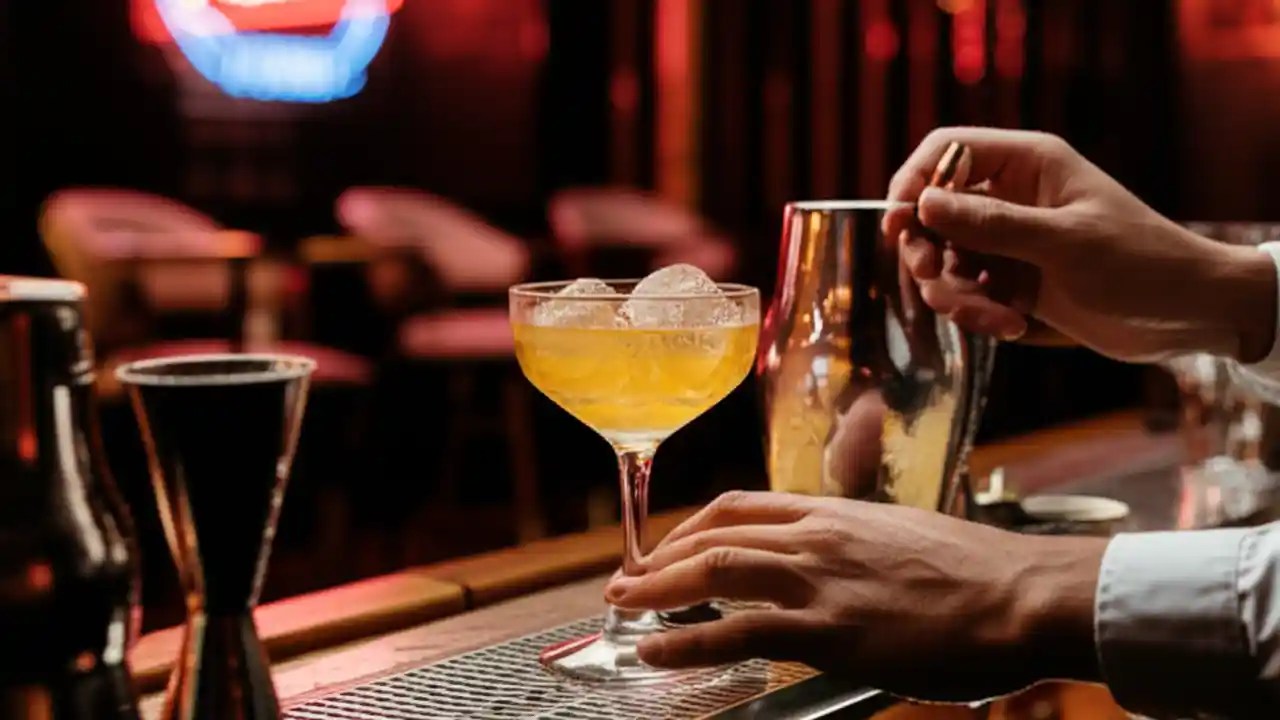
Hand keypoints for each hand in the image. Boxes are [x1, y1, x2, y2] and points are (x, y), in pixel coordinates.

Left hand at [605, 491, 1104, 701]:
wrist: (1023, 594)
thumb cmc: (978, 573)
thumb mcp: (905, 538)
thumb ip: (857, 547)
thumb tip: (836, 570)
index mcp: (834, 512)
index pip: (740, 507)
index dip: (691, 528)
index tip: (668, 548)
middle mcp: (817, 535)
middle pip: (714, 533)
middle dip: (660, 557)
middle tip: (627, 580)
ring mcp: (820, 579)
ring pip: (714, 571)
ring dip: (657, 589)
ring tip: (622, 607)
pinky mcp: (830, 630)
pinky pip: (739, 631)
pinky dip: (687, 640)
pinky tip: (657, 651)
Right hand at [884, 127, 1275, 362]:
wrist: (1187, 313)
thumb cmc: (1139, 264)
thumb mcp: (1064, 243)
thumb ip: (991, 223)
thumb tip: (922, 203)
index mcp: (1028, 164)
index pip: (946, 151)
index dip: (912, 182)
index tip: (899, 225)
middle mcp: (1011, 196)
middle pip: (932, 213)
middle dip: (928, 255)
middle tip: (937, 285)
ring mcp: (1009, 241)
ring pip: (943, 260)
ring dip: (955, 296)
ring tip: (997, 320)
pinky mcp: (1011, 280)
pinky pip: (965, 292)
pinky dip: (977, 314)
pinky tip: (1013, 328)